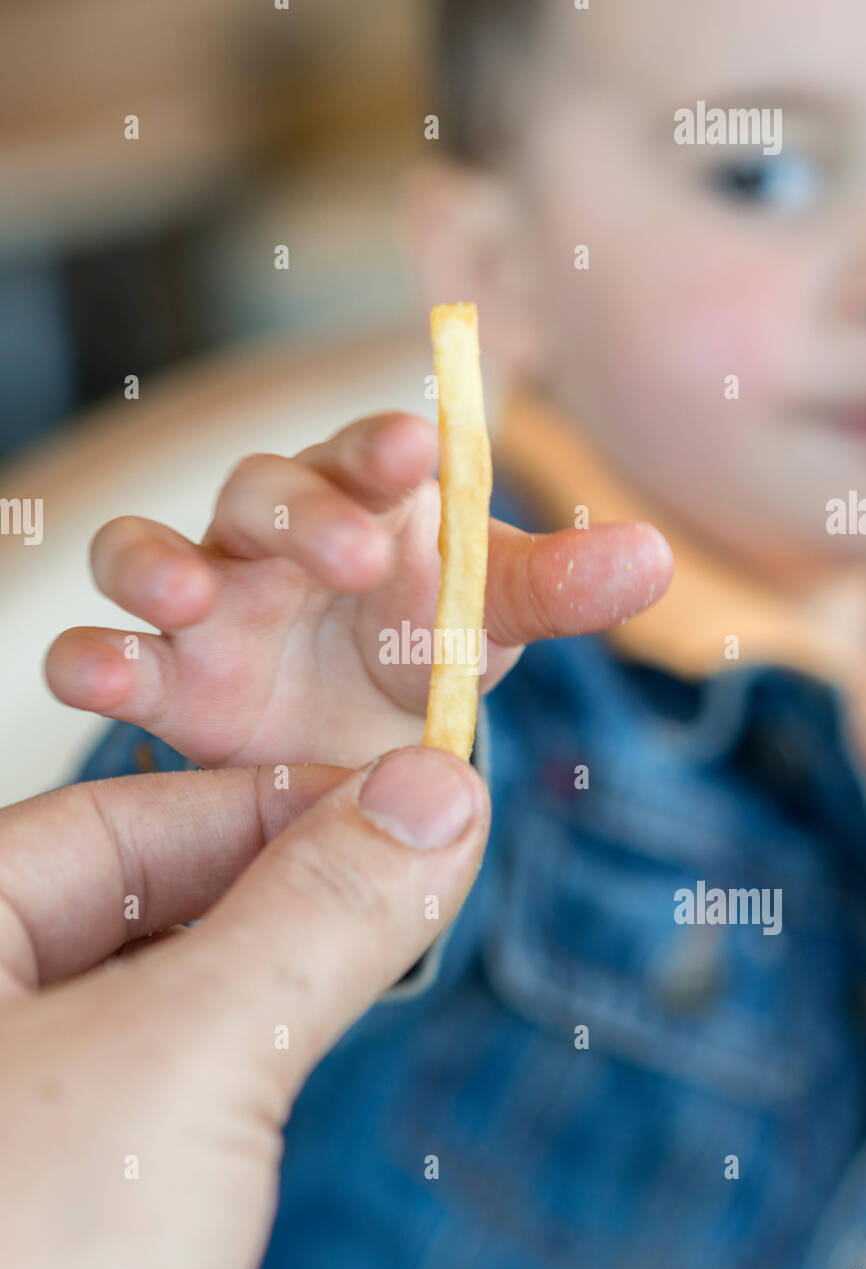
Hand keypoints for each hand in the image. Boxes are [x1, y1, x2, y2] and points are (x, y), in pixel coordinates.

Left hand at [0, 745, 488, 1268]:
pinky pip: (173, 1092)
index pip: (131, 819)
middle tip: (415, 879)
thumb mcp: (186, 1063)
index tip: (407, 804)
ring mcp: (21, 1106)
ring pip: (171, 999)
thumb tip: (431, 801)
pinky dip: (252, 1063)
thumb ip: (314, 917)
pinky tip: (302, 1059)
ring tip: (381, 952)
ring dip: (280, 974)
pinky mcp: (67, 1193)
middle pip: (152, 902)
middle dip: (288, 886)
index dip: (279, 801)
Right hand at [45, 413, 672, 767]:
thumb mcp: (490, 615)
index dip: (382, 447)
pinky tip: (98, 672)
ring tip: (190, 595)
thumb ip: (558, 587)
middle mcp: (271, 535)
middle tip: (349, 557)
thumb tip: (655, 552)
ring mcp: (205, 600)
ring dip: (157, 562)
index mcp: (361, 501)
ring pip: (147, 549)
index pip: (363, 453)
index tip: (417, 449)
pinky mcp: (163, 674)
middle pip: (260, 493)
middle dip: (298, 516)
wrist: (358, 736)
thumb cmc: (423, 642)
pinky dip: (92, 657)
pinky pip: (103, 649)